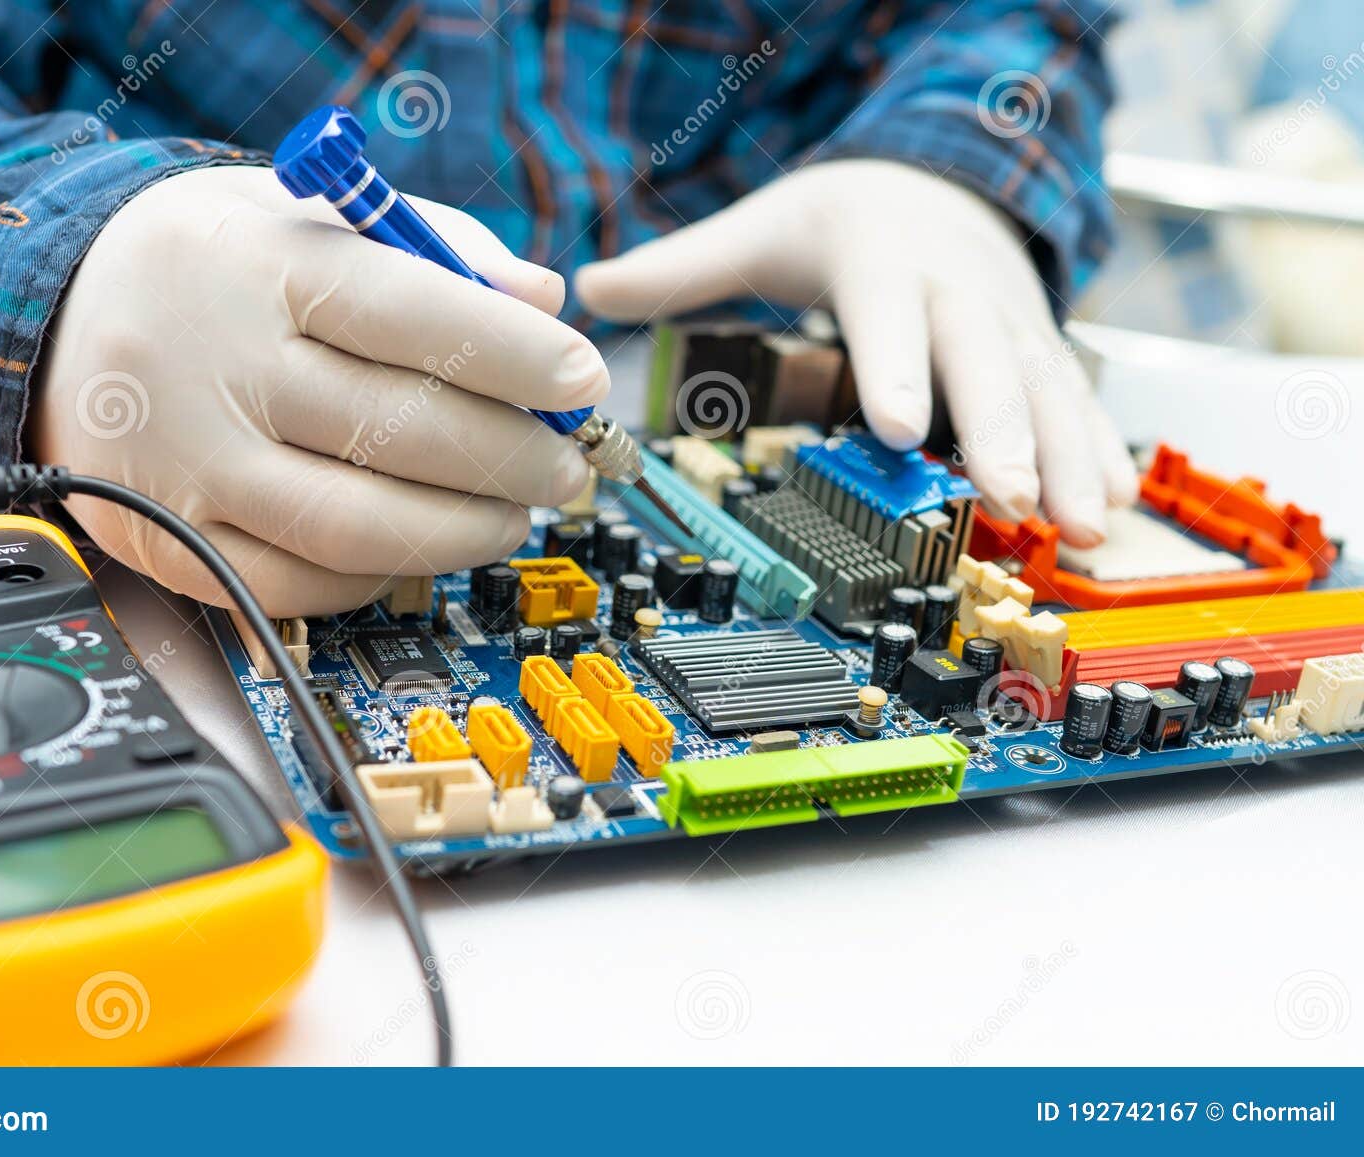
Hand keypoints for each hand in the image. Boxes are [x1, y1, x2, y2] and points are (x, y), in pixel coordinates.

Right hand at [32, 165, 605, 614]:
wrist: (56, 312)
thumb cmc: (213, 265)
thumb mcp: (308, 215)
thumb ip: (435, 250)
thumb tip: (545, 306)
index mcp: (258, 265)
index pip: (411, 313)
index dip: (515, 355)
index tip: (583, 378)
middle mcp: (217, 366)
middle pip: (399, 429)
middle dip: (512, 455)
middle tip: (568, 461)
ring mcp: (187, 463)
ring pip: (356, 522)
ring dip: (463, 529)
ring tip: (515, 512)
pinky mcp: (170, 537)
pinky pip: (296, 582)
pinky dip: (380, 574)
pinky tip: (424, 546)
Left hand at [575, 159, 1136, 545]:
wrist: (938, 181)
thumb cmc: (844, 218)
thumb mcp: (761, 227)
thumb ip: (682, 267)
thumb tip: (590, 287)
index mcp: (882, 262)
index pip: (886, 316)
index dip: (897, 369)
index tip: (898, 427)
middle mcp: (957, 293)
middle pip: (984, 361)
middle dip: (1004, 430)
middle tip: (1012, 497)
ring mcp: (1008, 324)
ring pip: (1045, 391)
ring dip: (1067, 460)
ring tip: (1081, 527)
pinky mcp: (1037, 351)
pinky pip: (1075, 401)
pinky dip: (1096, 451)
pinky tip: (1113, 505)